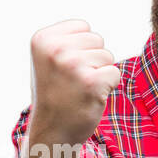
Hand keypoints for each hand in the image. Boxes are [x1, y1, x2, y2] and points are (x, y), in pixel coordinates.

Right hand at [29, 19, 120, 146]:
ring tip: (81, 88)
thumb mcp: (49, 59)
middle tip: (75, 81)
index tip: (66, 67)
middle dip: (93, 60)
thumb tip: (91, 32)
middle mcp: (55, 49)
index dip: (82, 48)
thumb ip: (67, 40)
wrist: (52, 131)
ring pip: (108, 56)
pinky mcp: (92, 82)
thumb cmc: (56, 94)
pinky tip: (91, 96)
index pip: (83, 26)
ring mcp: (73, 65)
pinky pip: (115, 74)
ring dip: (100, 73)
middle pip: (97, 40)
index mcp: (42, 39)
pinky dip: (109, 86)